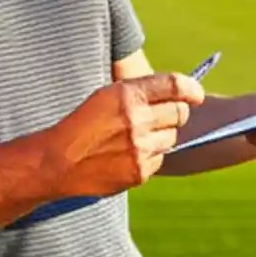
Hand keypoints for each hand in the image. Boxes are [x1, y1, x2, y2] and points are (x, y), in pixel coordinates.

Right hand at [49, 73, 204, 196]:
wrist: (58, 161)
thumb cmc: (83, 124)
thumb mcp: (106, 96)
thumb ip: (139, 93)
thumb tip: (177, 94)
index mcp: (128, 95)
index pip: (174, 85)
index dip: (191, 88)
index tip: (197, 94)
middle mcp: (137, 120)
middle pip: (179, 113)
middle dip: (176, 113)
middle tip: (164, 116)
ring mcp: (139, 147)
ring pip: (172, 137)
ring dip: (162, 136)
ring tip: (137, 137)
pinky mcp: (139, 171)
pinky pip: (160, 159)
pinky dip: (150, 156)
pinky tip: (128, 154)